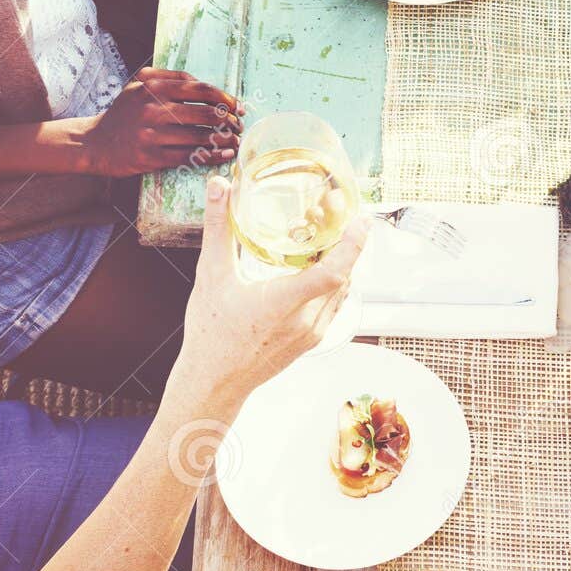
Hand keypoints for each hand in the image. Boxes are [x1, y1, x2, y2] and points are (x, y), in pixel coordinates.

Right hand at [76, 68, 242, 176]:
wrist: (95, 142)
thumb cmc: (125, 112)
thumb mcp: (140, 85)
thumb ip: (172, 78)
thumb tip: (208, 85)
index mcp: (154, 87)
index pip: (201, 89)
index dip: (225, 98)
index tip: (238, 106)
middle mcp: (152, 108)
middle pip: (206, 113)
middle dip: (229, 120)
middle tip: (239, 126)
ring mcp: (151, 134)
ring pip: (201, 136)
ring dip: (225, 140)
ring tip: (236, 141)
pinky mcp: (151, 156)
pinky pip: (190, 157)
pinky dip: (212, 156)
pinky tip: (224, 155)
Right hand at [177, 176, 369, 403]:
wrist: (213, 382)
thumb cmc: (210, 335)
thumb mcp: (211, 276)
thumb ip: (218, 228)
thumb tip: (219, 188)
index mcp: (283, 304)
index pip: (332, 272)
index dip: (353, 244)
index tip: (360, 219)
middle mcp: (305, 321)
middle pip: (343, 275)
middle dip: (347, 242)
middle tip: (338, 213)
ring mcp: (312, 333)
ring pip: (342, 290)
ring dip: (342, 261)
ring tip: (329, 233)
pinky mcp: (312, 341)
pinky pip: (335, 304)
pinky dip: (335, 281)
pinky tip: (319, 265)